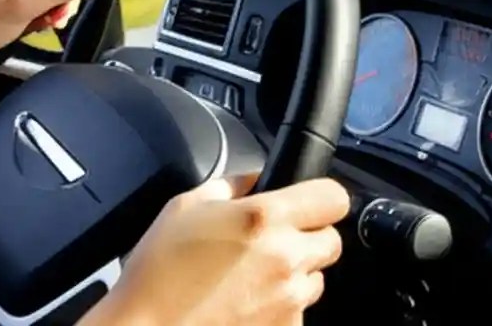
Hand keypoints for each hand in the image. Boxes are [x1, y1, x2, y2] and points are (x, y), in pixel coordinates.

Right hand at [82, 174, 349, 325]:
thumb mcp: (186, 206)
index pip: (334, 197)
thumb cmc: (157, 275)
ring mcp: (289, 299)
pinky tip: (246, 304)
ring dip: (295, 275)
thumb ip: (233, 185)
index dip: (321, 198)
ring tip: (252, 278)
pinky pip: (298, 313)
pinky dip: (281, 309)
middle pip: (331, 241)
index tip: (309, 204)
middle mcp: (286, 258)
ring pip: (316, 279)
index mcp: (265, 218)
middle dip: (308, 239)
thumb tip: (257, 178)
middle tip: (273, 244)